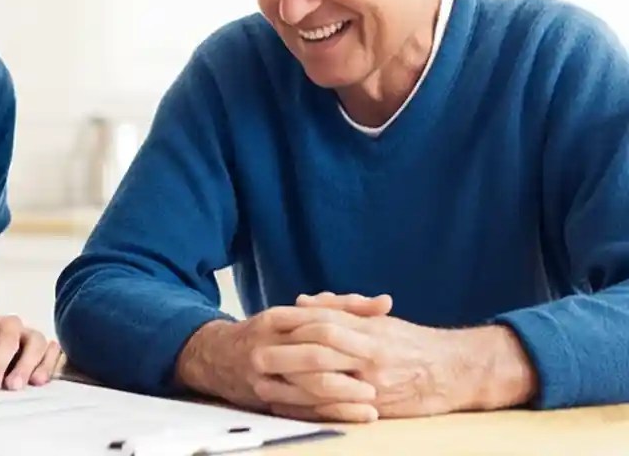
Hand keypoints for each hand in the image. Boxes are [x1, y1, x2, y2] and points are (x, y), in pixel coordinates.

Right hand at [175, 303, 390, 422]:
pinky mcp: (265, 400)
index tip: (379, 344)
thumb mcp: (294, 314)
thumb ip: (340, 306)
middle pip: (312, 356)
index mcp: (274, 320)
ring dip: (343, 395)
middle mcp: (266, 346)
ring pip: (308, 387)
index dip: (350, 332)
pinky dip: (333, 413)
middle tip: (378, 377)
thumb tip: (385, 303)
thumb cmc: (266, 334)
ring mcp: (263, 376)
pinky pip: (304, 410)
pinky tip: (357, 414)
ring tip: (373, 399)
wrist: (216, 357)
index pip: (317, 321)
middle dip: (348, 367)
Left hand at [275, 305, 537, 418]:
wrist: (455, 371)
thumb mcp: (378, 319)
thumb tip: (303, 301)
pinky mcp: (377, 407)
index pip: (324, 321)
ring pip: (324, 381)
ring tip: (262, 381)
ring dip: (290, 383)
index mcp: (369, 329)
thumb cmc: (412, 342)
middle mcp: (370, 354)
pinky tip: (285, 405)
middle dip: (285, 353)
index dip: (293, 322)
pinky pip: (336, 409)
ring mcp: (373, 383)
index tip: (266, 322)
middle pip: (319, 350)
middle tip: (255, 354)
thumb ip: (340, 309)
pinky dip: (307, 408)